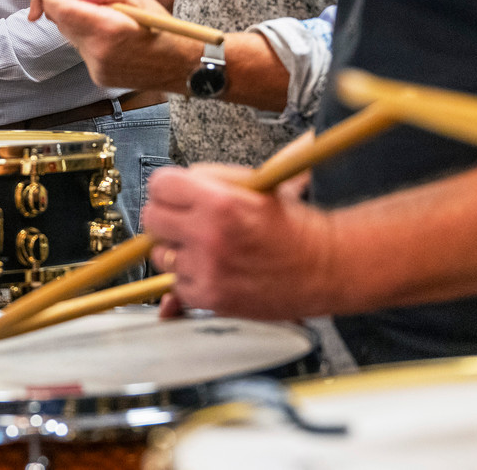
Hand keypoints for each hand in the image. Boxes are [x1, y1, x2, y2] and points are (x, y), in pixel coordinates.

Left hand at [34, 0, 198, 91]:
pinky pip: (84, 53)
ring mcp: (97, 67)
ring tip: (108, 23)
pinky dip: (92, 43)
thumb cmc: (163, 28)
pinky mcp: (98, 77)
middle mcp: (97, 51)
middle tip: (88, 2)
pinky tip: (113, 41)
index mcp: (107, 27)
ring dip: (82, 27)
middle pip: (63, 24)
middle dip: (69, 10)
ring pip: (72, 39)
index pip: (61, 9)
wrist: (181, 66)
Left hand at [142, 163, 337, 319]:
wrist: (325, 267)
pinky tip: (214, 268)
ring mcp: (207, 269)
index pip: (160, 185)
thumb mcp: (256, 185)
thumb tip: (178, 182)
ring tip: (206, 247)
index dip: (169, 187)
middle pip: (151, 219)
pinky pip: (177, 284)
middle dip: (167, 216)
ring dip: (176, 250)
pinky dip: (190, 278)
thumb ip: (212, 179)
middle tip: (185, 219)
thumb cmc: (295, 226)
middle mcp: (209, 235)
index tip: (175, 193)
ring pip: (160, 254)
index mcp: (220, 201)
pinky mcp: (210, 297)